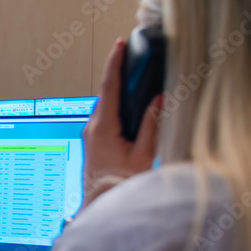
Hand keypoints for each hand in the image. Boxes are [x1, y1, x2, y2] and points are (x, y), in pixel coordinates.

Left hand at [81, 38, 162, 208]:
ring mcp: (90, 136)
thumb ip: (151, 125)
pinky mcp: (94, 142)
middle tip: (133, 58)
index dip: (115, 63)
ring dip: (120, 93)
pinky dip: (118, 108)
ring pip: (107, 106)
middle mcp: (92, 129)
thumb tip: (159, 99)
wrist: (102, 205)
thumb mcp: (143, 154)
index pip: (109, 87)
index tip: (119, 45)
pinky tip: (131, 108)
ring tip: (135, 80)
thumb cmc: (121, 184)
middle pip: (107, 94)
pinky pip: (106, 118)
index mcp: (103, 128)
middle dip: (120, 75)